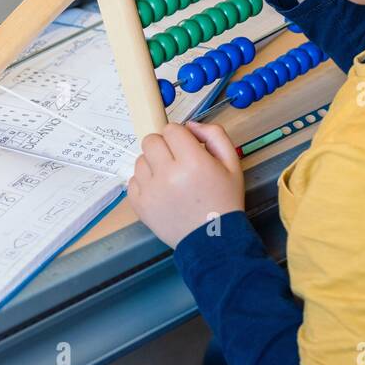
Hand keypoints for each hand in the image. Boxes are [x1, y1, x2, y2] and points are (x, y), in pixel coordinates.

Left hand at [127, 121, 244, 248]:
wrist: (213, 239)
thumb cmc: (224, 200)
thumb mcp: (232, 163)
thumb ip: (214, 135)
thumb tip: (190, 125)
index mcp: (193, 161)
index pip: (171, 129)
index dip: (180, 136)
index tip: (187, 148)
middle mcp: (168, 174)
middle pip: (150, 140)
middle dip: (163, 146)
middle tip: (176, 161)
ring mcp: (151, 191)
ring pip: (140, 159)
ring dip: (153, 164)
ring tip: (169, 178)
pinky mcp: (140, 206)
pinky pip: (132, 180)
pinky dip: (144, 182)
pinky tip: (160, 190)